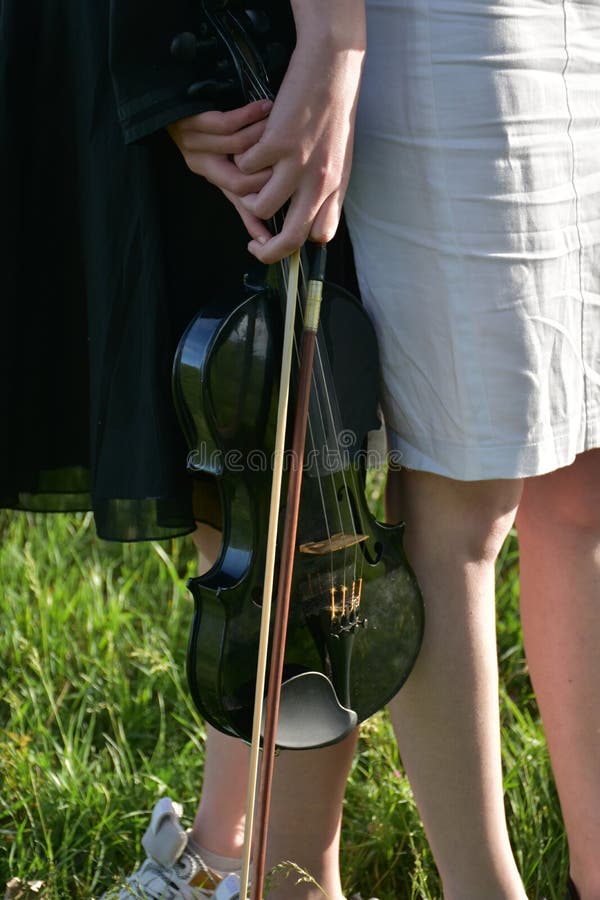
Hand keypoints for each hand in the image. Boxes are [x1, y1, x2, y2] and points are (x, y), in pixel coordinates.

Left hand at [167, 100, 273, 243]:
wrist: (172, 97)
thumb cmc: (207, 126)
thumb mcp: (227, 160)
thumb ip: (248, 189)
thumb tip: (268, 227)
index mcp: (213, 177)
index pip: (238, 205)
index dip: (257, 219)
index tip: (279, 229)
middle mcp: (203, 166)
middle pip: (240, 184)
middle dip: (269, 172)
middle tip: (291, 159)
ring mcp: (196, 145)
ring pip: (238, 150)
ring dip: (263, 137)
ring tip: (280, 126)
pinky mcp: (193, 123)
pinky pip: (226, 124)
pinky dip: (249, 116)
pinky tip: (265, 107)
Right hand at [235, 1, 365, 262]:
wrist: (332, 68)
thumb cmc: (334, 112)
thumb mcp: (339, 158)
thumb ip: (325, 190)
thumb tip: (312, 224)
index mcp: (335, 186)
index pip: (320, 235)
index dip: (299, 242)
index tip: (282, 239)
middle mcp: (319, 181)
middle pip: (291, 238)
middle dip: (268, 252)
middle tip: (255, 247)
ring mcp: (297, 164)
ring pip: (261, 206)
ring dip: (249, 196)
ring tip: (250, 179)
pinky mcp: (276, 143)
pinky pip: (247, 167)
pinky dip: (243, 159)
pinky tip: (250, 145)